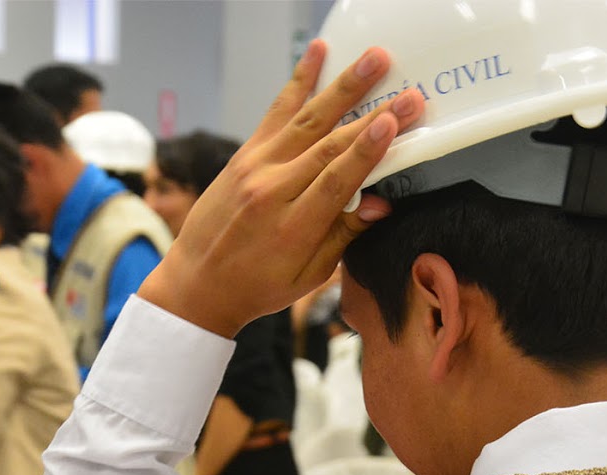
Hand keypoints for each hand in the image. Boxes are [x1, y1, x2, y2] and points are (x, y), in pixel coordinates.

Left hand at [139, 42, 423, 337]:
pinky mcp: (243, 155)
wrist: (197, 283)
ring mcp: (254, 169)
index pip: (336, 181)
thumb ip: (344, 235)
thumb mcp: (307, 276)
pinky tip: (317, 55)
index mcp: (292, 229)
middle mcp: (271, 193)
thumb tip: (381, 204)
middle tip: (409, 95)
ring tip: (375, 60)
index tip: (394, 123)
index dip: (367, 150)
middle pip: (329, 146)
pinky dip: (299, 82)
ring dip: (344, 87)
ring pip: (306, 119)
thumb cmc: (257, 286)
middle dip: (373, 117)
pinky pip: (276, 112)